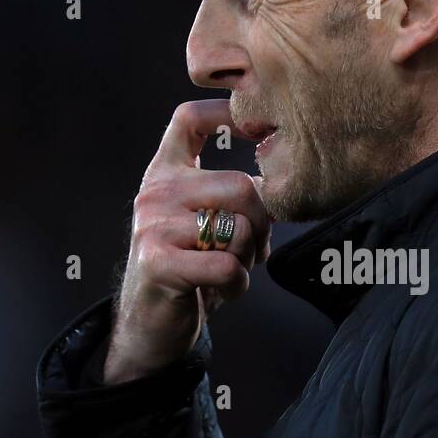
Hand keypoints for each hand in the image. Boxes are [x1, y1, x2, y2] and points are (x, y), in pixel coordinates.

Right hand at [102, 99, 271, 383]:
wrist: (151, 325)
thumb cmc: (191, 270)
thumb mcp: (207, 222)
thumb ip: (233, 195)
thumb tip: (286, 176)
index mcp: (166, 173)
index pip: (188, 119)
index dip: (226, 113)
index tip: (260, 130)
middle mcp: (155, 192)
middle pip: (242, 186)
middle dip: (262, 226)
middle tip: (252, 251)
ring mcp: (152, 225)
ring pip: (238, 226)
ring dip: (248, 259)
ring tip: (229, 270)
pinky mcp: (158, 261)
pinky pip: (227, 265)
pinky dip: (236, 284)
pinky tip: (221, 290)